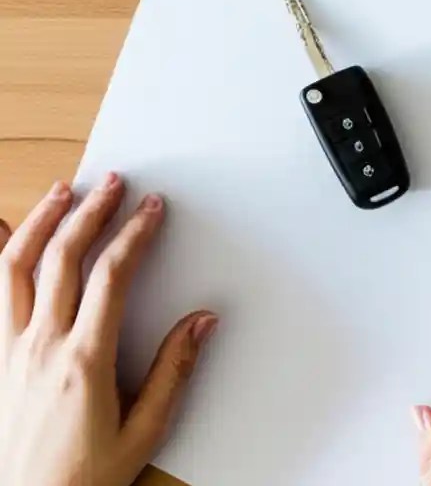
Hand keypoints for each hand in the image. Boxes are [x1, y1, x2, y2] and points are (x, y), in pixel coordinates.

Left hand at [0, 174, 217, 485]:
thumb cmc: (82, 476)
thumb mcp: (144, 430)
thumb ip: (175, 370)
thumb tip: (202, 322)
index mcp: (84, 361)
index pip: (111, 277)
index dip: (134, 234)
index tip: (151, 209)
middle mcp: (40, 347)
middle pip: (62, 259)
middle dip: (90, 212)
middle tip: (111, 184)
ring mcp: (9, 349)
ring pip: (15, 267)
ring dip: (40, 222)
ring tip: (61, 193)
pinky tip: (5, 234)